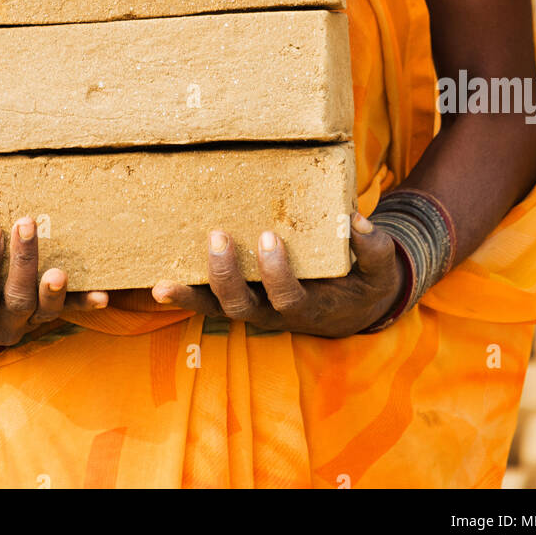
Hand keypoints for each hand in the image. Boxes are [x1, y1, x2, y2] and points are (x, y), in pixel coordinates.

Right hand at [0, 218, 109, 352]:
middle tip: (25, 223)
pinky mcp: (42, 314)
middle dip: (23, 263)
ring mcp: (23, 323)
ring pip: (43, 312)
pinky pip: (67, 312)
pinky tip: (104, 296)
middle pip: (17, 302)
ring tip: (59, 270)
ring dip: (55, 291)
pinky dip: (84, 304)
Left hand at [150, 212, 404, 337]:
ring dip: (190, 296)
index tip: (270, 237)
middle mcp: (276, 314)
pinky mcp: (239, 299)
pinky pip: (207, 302)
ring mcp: (254, 310)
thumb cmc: (365, 281)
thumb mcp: (380, 268)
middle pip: (242, 308)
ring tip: (161, 284)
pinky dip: (184, 295)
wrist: (354, 305)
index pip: (288, 298)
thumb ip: (374, 248)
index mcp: (310, 306)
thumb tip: (357, 220)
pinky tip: (156, 283)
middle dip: (226, 275)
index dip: (276, 274)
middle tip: (218, 236)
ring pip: (216, 311)